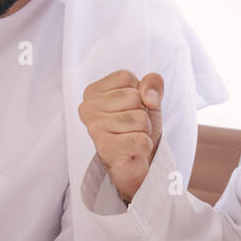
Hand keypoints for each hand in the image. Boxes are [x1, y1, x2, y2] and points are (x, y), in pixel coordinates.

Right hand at [78, 71, 162, 201]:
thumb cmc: (137, 127)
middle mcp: (87, 108)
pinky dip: (145, 146)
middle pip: (134, 97)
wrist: (135, 163)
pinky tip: (133, 150)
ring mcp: (94, 128)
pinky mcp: (105, 148)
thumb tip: (148, 95)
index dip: (138, 93)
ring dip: (144, 131)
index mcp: (93, 91)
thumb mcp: (149, 98)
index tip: (129, 108)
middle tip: (132, 127)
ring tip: (132, 137)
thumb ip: (153, 83)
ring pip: (140, 119)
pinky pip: (141, 140)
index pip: (126, 77)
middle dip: (143, 113)